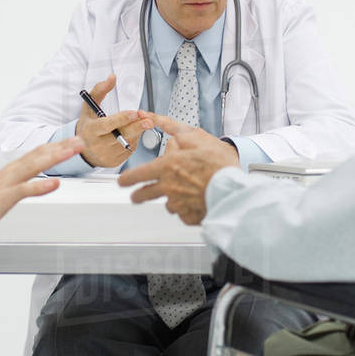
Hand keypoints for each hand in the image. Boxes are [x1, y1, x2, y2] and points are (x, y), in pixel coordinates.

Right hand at [0, 138, 82, 238]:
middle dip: (61, 147)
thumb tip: (34, 181)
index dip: (56, 146)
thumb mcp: (4, 189)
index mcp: (12, 169)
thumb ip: (20, 182)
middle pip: (40, 154)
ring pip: (35, 166)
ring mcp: (9, 183)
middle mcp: (12, 171)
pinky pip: (25, 190)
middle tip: (80, 141)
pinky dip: (40, 185)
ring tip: (72, 152)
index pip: (38, 152)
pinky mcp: (5, 197)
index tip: (73, 141)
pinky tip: (55, 183)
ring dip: (55, 157)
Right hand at [75, 74, 151, 167]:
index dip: (122, 119)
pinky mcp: (114, 162)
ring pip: (128, 143)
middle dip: (136, 127)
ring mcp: (106, 155)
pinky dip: (133, 140)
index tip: (135, 112)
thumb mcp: (89, 107)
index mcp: (91, 130)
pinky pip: (129, 150)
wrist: (83, 149)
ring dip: (136, 132)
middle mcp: (98, 145)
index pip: (107, 125)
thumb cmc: (88, 125)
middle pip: (121, 136)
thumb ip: (100, 90)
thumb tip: (112, 77)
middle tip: (148, 120)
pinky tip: (131, 134)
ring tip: (138, 123)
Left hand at [117, 113, 238, 224]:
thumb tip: (172, 141)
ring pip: (167, 203)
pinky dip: (187, 209)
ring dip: (170, 200)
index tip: (122, 181)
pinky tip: (196, 202)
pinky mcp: (188, 216)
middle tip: (135, 197)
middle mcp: (169, 187)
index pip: (139, 174)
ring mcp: (178, 203)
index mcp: (168, 167)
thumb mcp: (199, 141)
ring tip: (183, 195)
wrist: (232, 190)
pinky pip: (183, 213)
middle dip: (137, 196)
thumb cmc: (219, 166)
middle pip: (144, 195)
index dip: (127, 178)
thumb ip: (181, 139)